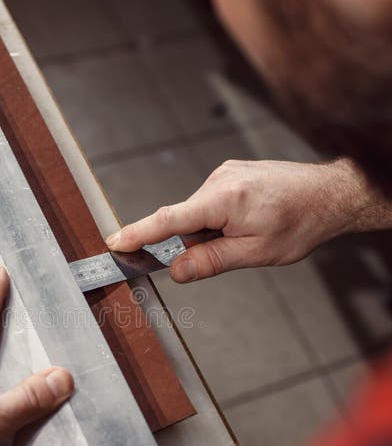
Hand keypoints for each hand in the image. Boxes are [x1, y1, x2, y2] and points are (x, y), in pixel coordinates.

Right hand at [106, 158, 391, 282]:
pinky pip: (211, 203)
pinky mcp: (232, 175)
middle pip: (183, 219)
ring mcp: (225, 174)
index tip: (114, 242)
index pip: (169, 220)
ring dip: (208, 233)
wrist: (331, 194)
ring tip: (247, 239)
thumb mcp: (255, 253)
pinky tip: (246, 226)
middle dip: (187, 243)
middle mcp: (219, 180)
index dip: (138, 233)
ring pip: (198, 213)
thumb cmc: (301, 222)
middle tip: (211, 259)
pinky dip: (216, 221)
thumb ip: (211, 261)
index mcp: (224, 199)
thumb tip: (176, 271)